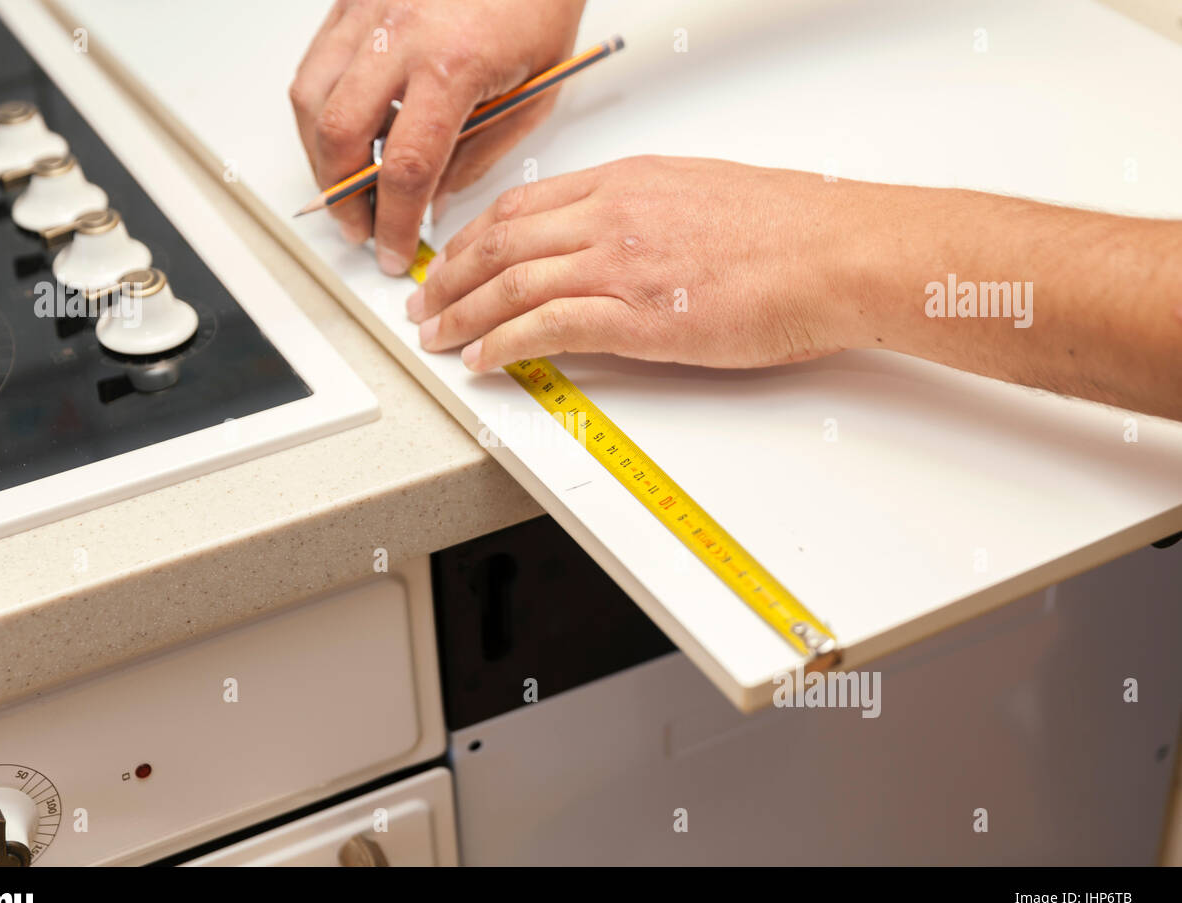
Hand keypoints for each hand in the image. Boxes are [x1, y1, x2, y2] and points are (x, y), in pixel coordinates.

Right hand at [289, 0, 586, 274]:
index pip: (406, 169)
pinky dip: (319, 107)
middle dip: (343, 198)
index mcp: (453, 65)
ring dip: (319, 155)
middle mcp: (400, 32)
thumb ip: (478, 155)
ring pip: (310, 98)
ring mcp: (369, 8)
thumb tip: (434, 203)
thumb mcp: (533, 95)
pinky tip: (346, 132)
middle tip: (361, 227)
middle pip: (339, 136)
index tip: (395, 250)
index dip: (394, 223)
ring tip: (346, 186)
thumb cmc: (540, 2)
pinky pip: (315, 62)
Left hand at [406, 155, 874, 370]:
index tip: (453, 259)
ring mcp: (621, 264)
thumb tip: (621, 248)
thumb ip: (648, 219)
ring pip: (511, 283)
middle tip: (423, 303)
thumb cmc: (794, 229)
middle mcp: (612, 215)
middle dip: (449, 276)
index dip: (474, 237)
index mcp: (627, 182)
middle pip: (501, 242)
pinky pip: (545, 328)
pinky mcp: (638, 316)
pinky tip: (482, 360)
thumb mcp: (704, 198)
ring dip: (461, 313)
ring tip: (436, 338)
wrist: (840, 252)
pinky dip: (503, 344)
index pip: (524, 205)